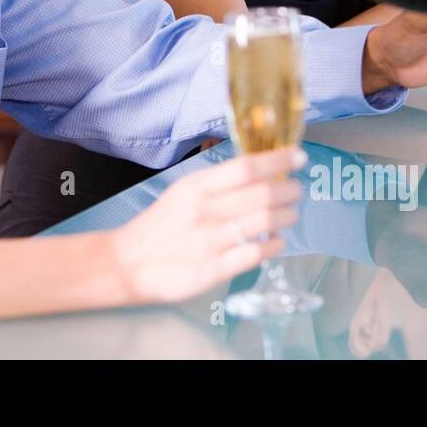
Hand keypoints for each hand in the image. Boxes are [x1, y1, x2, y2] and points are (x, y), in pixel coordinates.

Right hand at [111, 147, 304, 304]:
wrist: (128, 263)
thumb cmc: (160, 225)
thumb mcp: (183, 192)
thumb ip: (217, 183)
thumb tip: (258, 172)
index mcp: (196, 187)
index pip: (246, 168)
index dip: (278, 160)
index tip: (298, 156)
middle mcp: (206, 211)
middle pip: (262, 194)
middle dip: (289, 189)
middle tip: (297, 189)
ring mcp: (212, 241)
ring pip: (265, 222)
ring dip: (287, 215)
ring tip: (291, 213)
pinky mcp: (215, 269)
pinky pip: (256, 253)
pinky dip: (274, 245)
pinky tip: (276, 241)